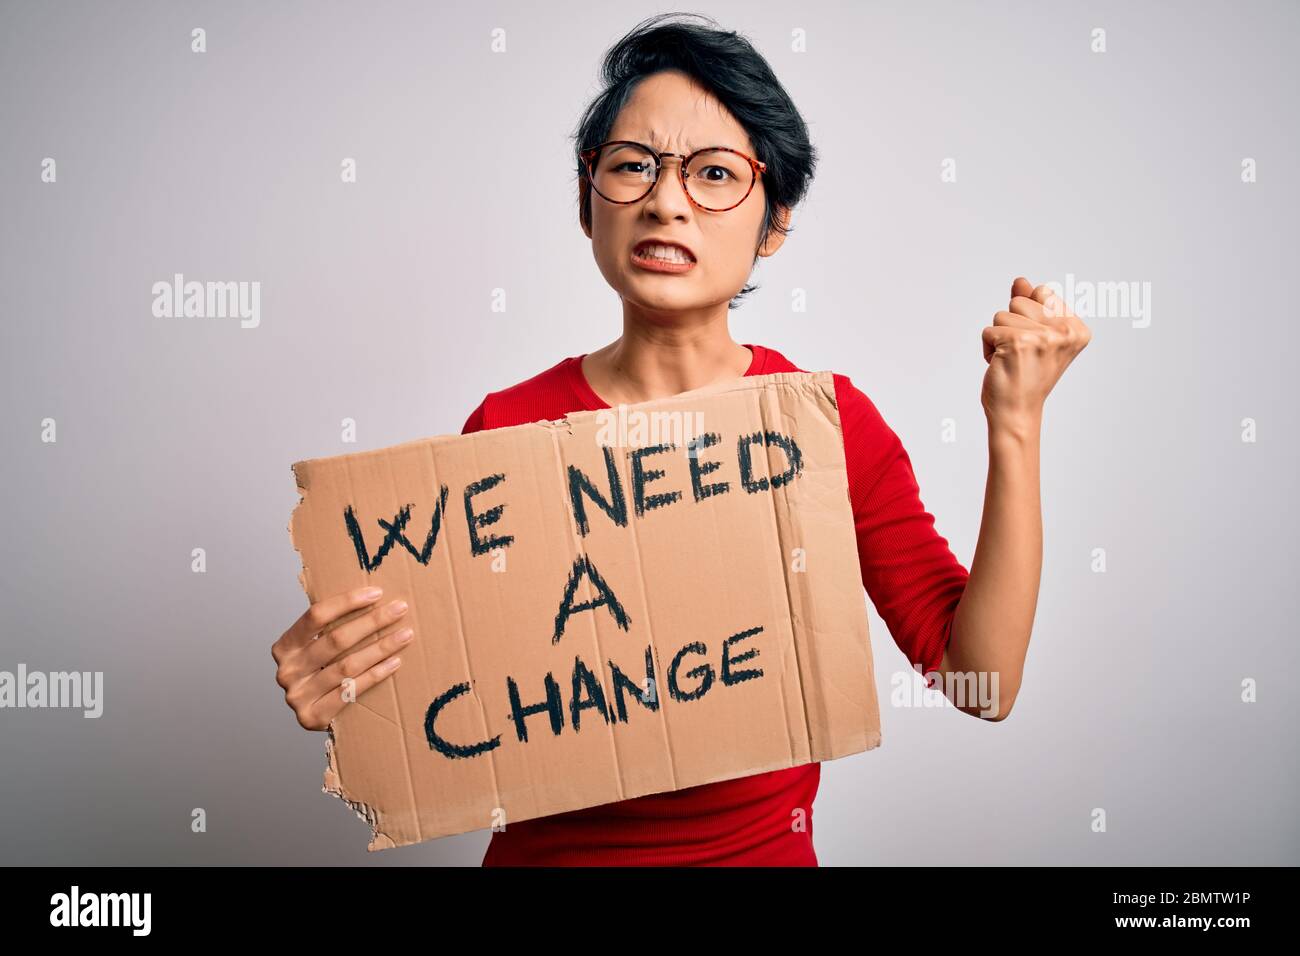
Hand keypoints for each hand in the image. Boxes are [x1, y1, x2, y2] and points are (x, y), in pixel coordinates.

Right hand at [272, 586, 413, 730]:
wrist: (313, 714)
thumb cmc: (320, 673)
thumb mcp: (316, 648)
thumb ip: (330, 627)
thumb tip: (372, 597)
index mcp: (285, 646)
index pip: (315, 616)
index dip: (347, 602)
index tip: (376, 593)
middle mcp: (288, 670)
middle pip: (336, 639)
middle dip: (372, 621)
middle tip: (400, 609)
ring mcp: (298, 696)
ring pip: (347, 666)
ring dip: (380, 648)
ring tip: (404, 635)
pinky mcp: (312, 716)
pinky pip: (351, 690)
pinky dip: (376, 674)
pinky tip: (394, 662)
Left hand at [981, 276, 1091, 432]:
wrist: (1016, 412)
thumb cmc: (1025, 376)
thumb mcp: (1034, 335)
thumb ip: (1030, 305)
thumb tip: (1021, 280)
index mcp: (1077, 328)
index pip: (1043, 292)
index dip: (1029, 315)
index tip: (1036, 344)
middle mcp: (1065, 332)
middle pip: (1020, 300)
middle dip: (1012, 324)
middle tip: (1021, 354)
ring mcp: (1043, 337)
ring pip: (1002, 314)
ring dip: (999, 337)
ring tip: (1012, 360)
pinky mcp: (1018, 342)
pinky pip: (989, 330)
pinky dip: (988, 348)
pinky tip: (1001, 365)